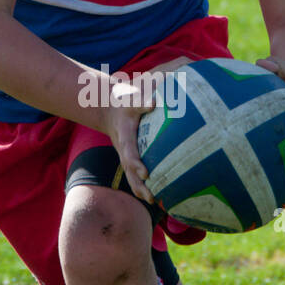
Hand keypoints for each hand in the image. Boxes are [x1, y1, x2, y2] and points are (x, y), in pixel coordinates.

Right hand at [100, 57, 191, 205]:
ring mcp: (126, 154)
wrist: (109, 106)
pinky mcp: (132, 159)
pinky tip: (166, 198)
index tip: (143, 171)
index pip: (128, 146)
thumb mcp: (140, 85)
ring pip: (131, 177)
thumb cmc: (130, 94)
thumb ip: (158, 81)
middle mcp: (124, 145)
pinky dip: (148, 188)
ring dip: (143, 190)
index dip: (134, 160)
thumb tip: (175, 81)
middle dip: (138, 182)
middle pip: (129, 168)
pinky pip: (138, 177)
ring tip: (158, 204)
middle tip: (151, 193)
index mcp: (125, 129)